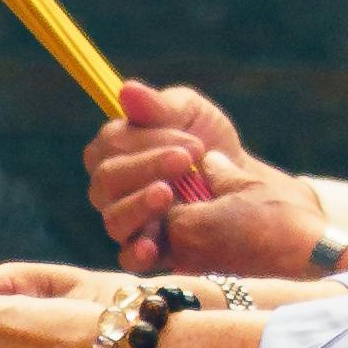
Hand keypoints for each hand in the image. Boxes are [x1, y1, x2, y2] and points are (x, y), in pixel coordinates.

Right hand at [87, 78, 247, 262]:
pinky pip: (127, 257)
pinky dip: (137, 252)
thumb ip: (160, 105)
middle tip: (185, 160)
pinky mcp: (144, 251)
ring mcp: (124, 220)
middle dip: (147, 167)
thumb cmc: (207, 139)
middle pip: (108, 180)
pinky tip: (153, 246)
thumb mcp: (191, 113)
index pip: (111, 144)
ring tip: (168, 193)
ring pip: (114, 218)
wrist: (239, 182)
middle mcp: (110, 187)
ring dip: (140, 204)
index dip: (148, 142)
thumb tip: (126, 90)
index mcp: (113, 149)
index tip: (192, 141)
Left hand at [140, 174, 345, 278]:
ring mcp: (199, 277)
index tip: (184, 178)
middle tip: (197, 198)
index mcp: (184, 226)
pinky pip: (195, 266)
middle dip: (171, 213)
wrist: (319, 266)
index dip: (167, 186)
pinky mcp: (217, 289)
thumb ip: (222, 172)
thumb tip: (209, 160)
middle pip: (158, 232)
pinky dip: (202, 251)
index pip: (154, 203)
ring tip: (214, 218)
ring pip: (175, 251)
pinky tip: (225, 238)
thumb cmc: (287, 221)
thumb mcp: (252, 185)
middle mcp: (182, 256)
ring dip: (187, 234)